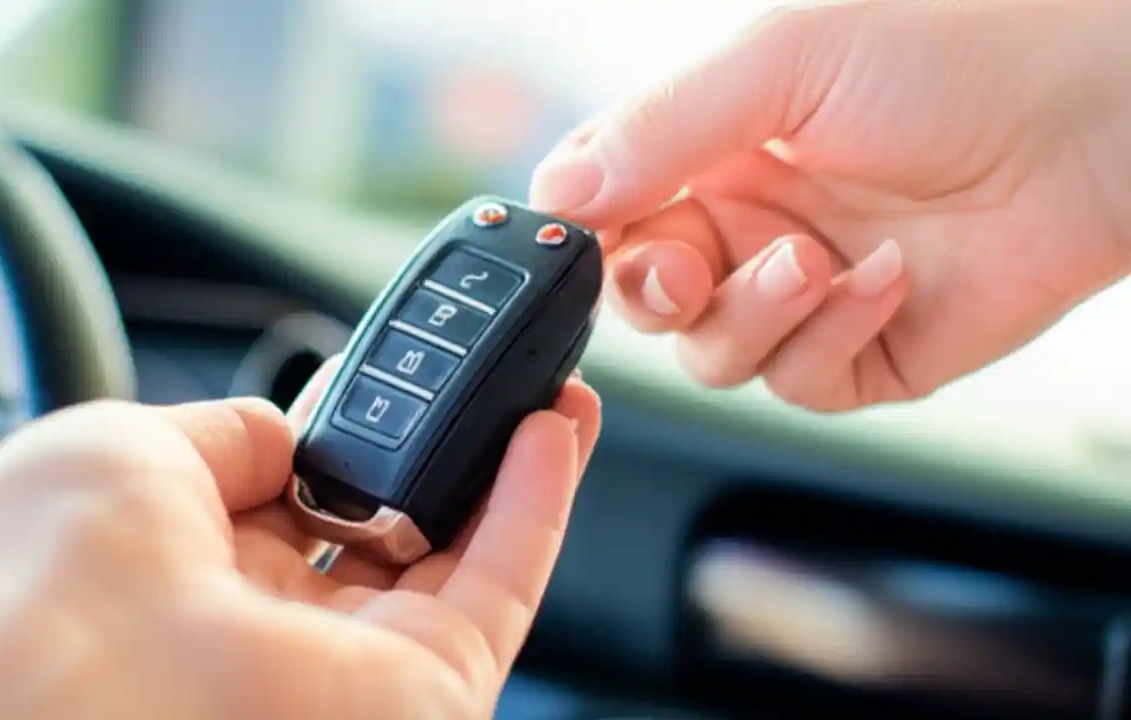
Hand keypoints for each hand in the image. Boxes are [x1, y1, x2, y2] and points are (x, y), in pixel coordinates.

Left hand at [0, 359, 600, 719]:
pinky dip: (540, 502)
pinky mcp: (433, 686)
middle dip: (444, 443)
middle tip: (487, 367)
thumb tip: (286, 427)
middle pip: (392, 518)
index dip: (356, 426)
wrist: (75, 692)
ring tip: (543, 378)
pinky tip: (555, 425)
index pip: (301, 490)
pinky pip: (505, 585)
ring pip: (462, 548)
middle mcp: (280, 627)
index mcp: (195, 571)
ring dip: (509, 460)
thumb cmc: (51, 581)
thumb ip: (224, 434)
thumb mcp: (123, 450)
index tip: (397, 369)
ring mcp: (359, 662)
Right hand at [530, 0, 1130, 410]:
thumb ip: (659, 130)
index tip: (586, 239)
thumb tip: (560, 196)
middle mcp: (751, 223)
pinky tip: (886, 276)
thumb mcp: (783, 64)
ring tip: (814, 260)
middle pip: (648, 298)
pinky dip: (832, 335)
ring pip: (714, 354)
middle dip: (656, 293)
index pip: (612, 211)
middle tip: (683, 273)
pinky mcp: (864, 351)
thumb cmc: (954, 55)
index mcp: (716, 149)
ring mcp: (804, 292)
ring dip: (754, 315)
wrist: (1095, 120)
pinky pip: (799, 380)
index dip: (589, 236)